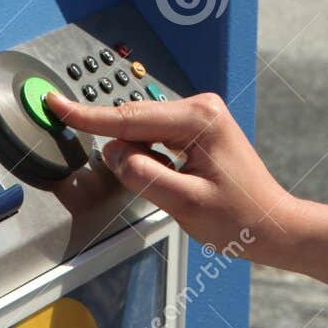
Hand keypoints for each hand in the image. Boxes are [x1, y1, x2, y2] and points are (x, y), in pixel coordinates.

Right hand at [43, 90, 303, 262]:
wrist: (272, 224)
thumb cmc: (238, 218)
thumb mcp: (185, 203)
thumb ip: (143, 175)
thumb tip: (113, 152)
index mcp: (199, 118)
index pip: (130, 118)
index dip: (88, 116)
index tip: (55, 103)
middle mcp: (200, 108)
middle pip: (136, 122)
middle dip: (124, 151)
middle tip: (158, 187)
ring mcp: (200, 116)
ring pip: (144, 131)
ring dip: (141, 158)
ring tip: (180, 189)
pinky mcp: (198, 129)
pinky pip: (157, 138)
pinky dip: (150, 157)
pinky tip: (173, 180)